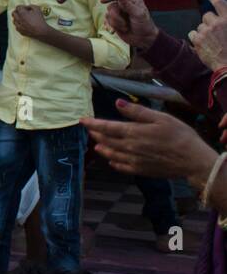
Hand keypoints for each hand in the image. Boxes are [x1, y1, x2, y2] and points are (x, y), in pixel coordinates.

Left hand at [12, 4, 49, 39]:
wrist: (41, 31)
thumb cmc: (39, 20)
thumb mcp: (37, 9)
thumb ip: (31, 6)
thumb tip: (28, 7)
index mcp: (22, 13)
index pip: (18, 7)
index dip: (22, 6)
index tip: (25, 7)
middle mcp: (18, 19)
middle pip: (13, 13)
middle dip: (17, 11)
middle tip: (21, 12)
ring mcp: (18, 26)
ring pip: (14, 20)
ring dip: (17, 18)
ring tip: (22, 18)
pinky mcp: (20, 31)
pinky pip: (16, 27)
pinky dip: (19, 25)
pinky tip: (23, 24)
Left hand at [81, 99, 218, 183]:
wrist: (193, 160)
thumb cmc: (180, 135)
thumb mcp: (160, 118)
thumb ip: (137, 112)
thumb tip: (117, 103)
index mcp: (133, 132)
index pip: (106, 127)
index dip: (92, 123)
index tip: (82, 120)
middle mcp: (129, 148)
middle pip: (106, 141)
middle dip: (96, 135)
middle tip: (90, 130)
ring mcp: (133, 161)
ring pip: (111, 154)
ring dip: (102, 148)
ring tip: (97, 145)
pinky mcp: (140, 170)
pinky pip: (121, 167)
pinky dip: (114, 162)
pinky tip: (112, 160)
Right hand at [100, 0, 158, 51]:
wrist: (144, 39)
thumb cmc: (144, 25)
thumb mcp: (138, 14)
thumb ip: (128, 5)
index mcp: (132, 1)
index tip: (102, 1)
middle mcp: (124, 6)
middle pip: (111, 6)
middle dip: (116, 17)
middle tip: (124, 24)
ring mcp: (119, 14)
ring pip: (108, 15)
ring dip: (115, 23)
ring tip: (125, 28)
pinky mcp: (115, 22)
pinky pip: (106, 21)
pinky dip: (109, 26)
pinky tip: (113, 31)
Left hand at [190, 0, 226, 70]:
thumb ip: (225, 22)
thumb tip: (221, 19)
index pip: (219, 2)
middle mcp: (217, 23)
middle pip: (207, 16)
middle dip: (210, 22)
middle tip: (216, 32)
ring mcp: (206, 31)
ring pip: (200, 26)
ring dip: (204, 32)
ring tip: (213, 42)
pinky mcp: (198, 40)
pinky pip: (193, 34)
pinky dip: (197, 38)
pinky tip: (205, 45)